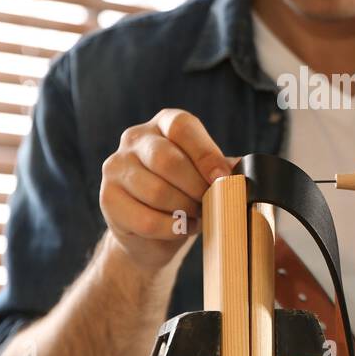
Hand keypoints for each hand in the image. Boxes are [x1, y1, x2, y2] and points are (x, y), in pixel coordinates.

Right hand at [100, 109, 234, 271]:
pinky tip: (179, 227)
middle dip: (195, 187)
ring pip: (156, 191)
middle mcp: (135, 138)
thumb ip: (223, 168)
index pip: (182, 126)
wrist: (151, 232)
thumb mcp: (205, 176)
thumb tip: (247, 169)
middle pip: (167, 160)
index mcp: (164, 123)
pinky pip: (145, 219)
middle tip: (209, 203)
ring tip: (195, 216)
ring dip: (184, 210)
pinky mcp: (107, 198)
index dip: (205, 153)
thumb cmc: (184, 194)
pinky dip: (170, 228)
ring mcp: (116, 166)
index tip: (223, 179)